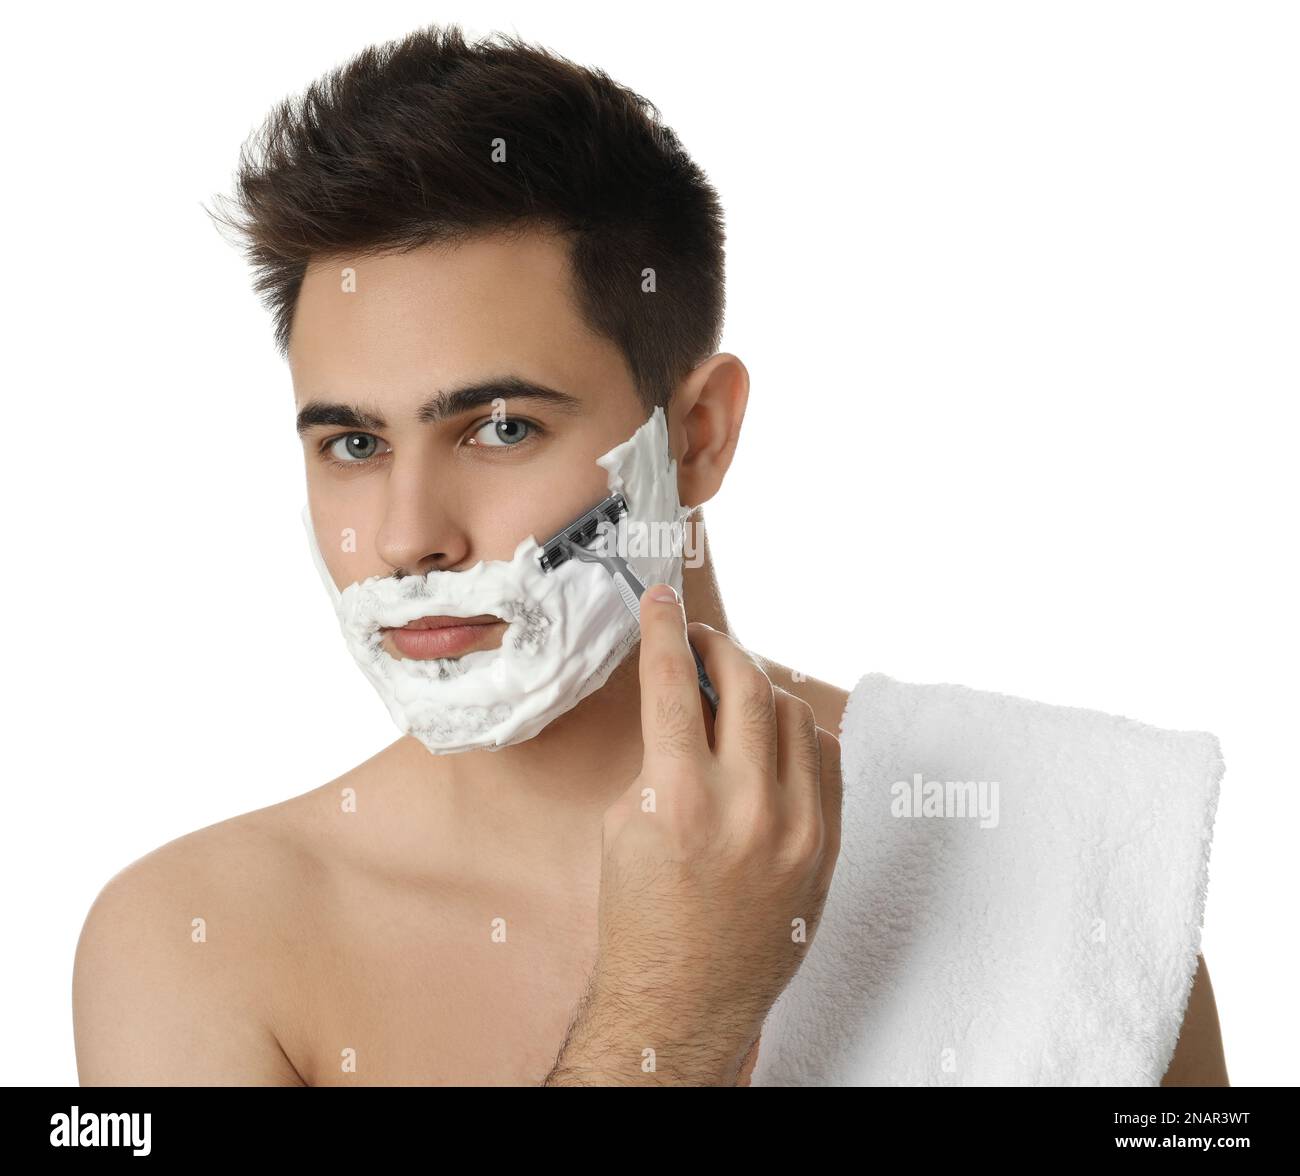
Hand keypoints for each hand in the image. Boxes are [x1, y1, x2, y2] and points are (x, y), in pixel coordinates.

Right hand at [562, 583, 842, 1084]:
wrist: (681, 1002)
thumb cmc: (641, 918)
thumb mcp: (625, 824)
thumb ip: (662, 755)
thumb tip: (690, 701)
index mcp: (679, 798)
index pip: (675, 681)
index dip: (665, 629)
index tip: (662, 602)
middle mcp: (746, 806)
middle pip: (747, 682)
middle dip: (719, 646)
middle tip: (700, 640)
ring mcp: (798, 828)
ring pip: (794, 712)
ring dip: (761, 688)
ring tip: (735, 692)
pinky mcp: (827, 848)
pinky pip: (826, 760)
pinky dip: (798, 734)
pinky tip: (774, 736)